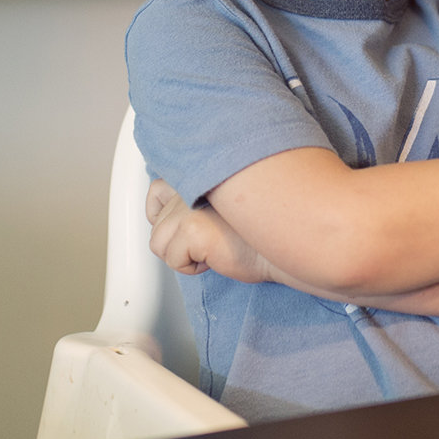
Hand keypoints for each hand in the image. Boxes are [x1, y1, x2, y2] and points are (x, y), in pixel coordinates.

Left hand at [146, 178, 271, 281]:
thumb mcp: (222, 202)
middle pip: (157, 222)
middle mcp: (191, 182)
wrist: (281, 244)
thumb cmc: (258, 229)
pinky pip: (172, 259)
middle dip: (176, 239)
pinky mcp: (191, 228)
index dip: (163, 212)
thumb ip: (196, 195)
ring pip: (158, 242)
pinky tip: (215, 256)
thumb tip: (165, 214)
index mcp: (199, 171)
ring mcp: (189, 204)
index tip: (184, 223)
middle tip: (207, 239)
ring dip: (182, 253)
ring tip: (212, 246)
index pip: (157, 190)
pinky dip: (191, 267)